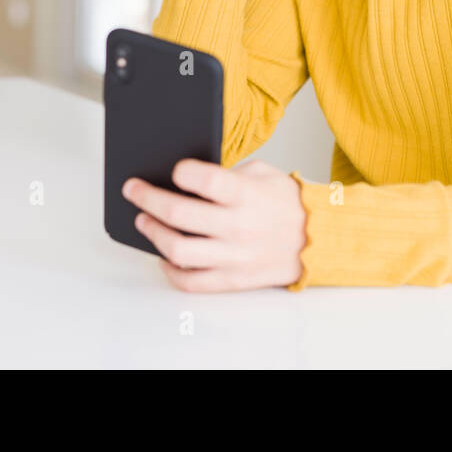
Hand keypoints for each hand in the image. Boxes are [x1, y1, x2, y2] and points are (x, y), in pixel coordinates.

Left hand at [122, 158, 305, 291]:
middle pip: (180, 215)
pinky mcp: (231, 279)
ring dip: (153, 233)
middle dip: (148, 199)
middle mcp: (239, 227)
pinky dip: (170, 270)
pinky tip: (163, 256)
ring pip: (179, 250)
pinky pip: (191, 282)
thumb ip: (227, 173)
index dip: (185, 173)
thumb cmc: (286, 204)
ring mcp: (234, 256)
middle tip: (134, 191)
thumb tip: (186, 178)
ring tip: (143, 220)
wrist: (317, 240)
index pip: (209, 181)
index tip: (174, 169)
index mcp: (248, 196)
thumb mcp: (263, 173)